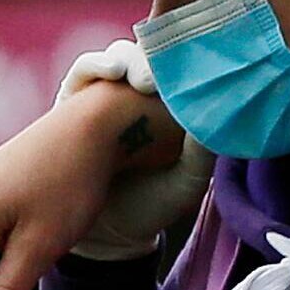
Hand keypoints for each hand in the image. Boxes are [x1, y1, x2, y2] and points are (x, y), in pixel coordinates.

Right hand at [56, 40, 210, 260]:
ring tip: (143, 80)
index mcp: (176, 107)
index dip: (191, 58)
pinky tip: (110, 72)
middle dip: (160, 57)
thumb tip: (214, 113)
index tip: (200, 65)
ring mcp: (108, 94)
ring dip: (130, 59)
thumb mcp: (186, 181)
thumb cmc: (153, 204)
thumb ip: (201, 151)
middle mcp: (143, 94)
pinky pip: (83, 73)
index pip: (186, 67)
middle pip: (153, 54)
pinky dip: (95, 65)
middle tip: (165, 78)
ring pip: (120, 57)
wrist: (105, 235)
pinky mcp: (74, 100)